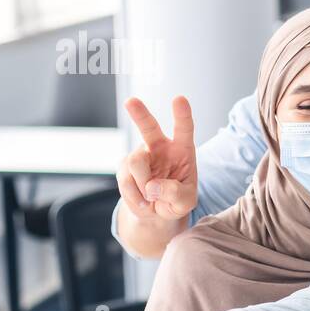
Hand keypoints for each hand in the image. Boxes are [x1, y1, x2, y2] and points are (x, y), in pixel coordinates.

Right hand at [118, 96, 197, 221]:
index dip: (182, 115)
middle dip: (140, 114)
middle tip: (130, 101)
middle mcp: (160, 147)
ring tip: (153, 199)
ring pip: (135, 164)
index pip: (184, 129)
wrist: (157, 210)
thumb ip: (175, 194)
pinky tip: (143, 201)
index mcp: (182, 149)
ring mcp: (140, 155)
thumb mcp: (186, 201)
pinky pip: (126, 180)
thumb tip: (152, 186)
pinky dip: (135, 196)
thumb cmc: (177, 199)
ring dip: (144, 186)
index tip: (179, 99)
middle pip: (149, 127)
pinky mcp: (124, 167)